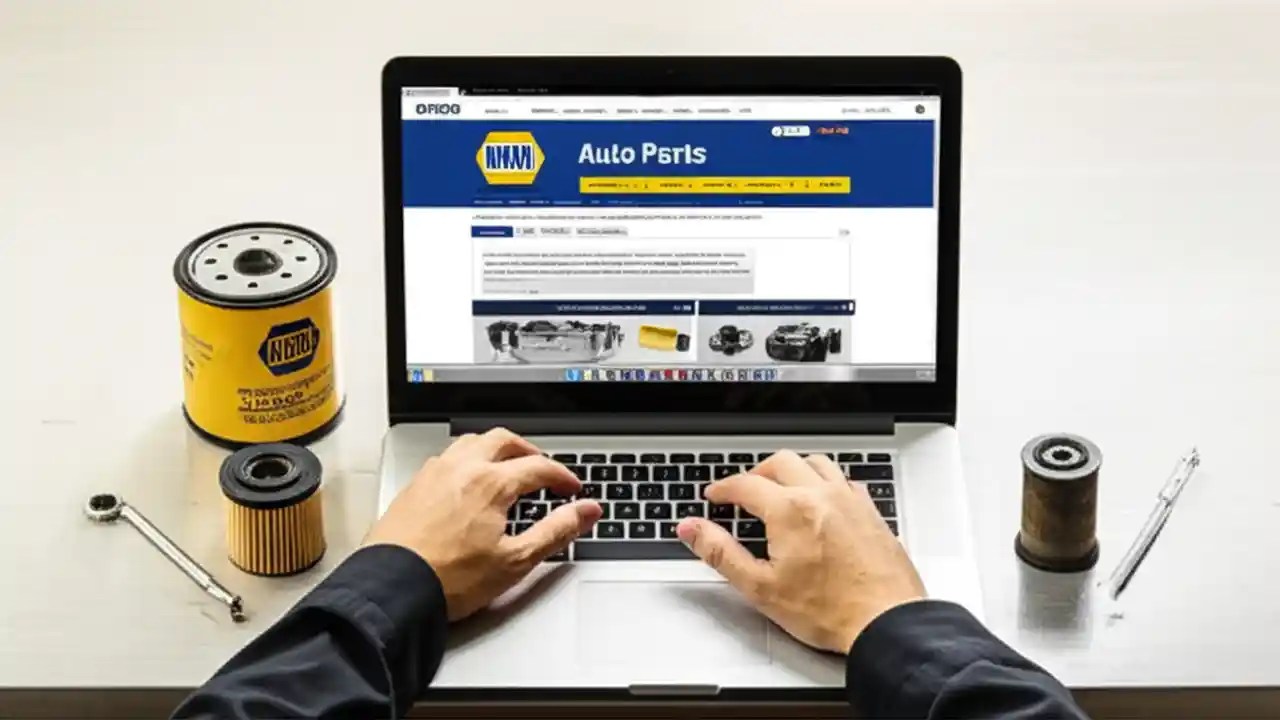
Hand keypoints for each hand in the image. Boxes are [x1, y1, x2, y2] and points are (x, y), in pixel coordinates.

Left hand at [363, 428, 601, 619]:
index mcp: (491, 483)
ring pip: (471, 442)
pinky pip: (447, 457)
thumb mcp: (515, 560)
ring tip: (507, 466)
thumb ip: (556, 531)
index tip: (571, 490)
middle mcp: (462, 469)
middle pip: (504, 440)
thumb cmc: (448, 579)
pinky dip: (467, 460)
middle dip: (529, 451)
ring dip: (495, 448)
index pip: (539, 466)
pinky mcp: (414, 486)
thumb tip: (586, 511)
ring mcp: (434, 474)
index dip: (562, 476)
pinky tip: (467, 481)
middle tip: (543, 468)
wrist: (392, 589)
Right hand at [676, 451, 924, 652]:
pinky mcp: (870, 512)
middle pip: (781, 462)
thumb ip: (721, 553)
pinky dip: (825, 481)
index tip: (715, 496)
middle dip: (756, 472)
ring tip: (780, 486)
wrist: (886, 622)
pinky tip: (822, 499)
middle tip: (744, 491)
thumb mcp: (761, 588)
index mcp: (789, 511)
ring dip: (792, 469)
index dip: (723, 488)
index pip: (745, 484)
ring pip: (815, 463)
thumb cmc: (831, 611)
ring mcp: (849, 501)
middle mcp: (820, 496)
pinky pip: (844, 480)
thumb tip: (693, 529)